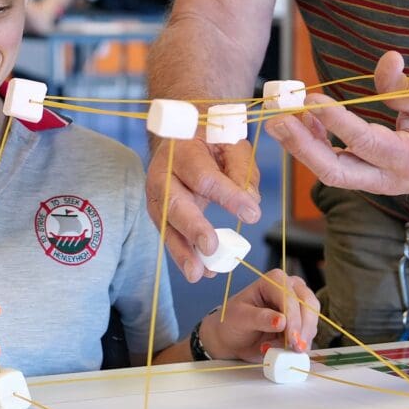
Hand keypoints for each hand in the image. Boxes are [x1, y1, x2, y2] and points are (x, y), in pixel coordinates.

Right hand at [148, 133, 261, 282]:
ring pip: (166, 225)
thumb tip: (250, 202)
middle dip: (192, 228)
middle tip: (211, 247)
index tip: (252, 214)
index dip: (228, 196)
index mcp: (182, 148)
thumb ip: (242, 170)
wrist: (182, 134)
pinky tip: (201, 271)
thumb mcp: (232, 143)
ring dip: (182, 251)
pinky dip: (184, 254)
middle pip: (174, 204)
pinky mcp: (160, 213)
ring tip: (198, 274)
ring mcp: (156, 195)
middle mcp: (162, 173)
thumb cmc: (211, 138)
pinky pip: (170, 235)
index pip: (204, 177)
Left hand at [200, 268, 320, 360]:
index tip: (292, 338)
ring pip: (312, 320)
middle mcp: (290, 288)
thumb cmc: (232, 322)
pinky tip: (283, 350)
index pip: (290, 297)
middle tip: (296, 348)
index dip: (293, 318)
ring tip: (280, 350)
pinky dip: (300, 344)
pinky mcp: (301, 321)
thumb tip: (281, 321)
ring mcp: (298, 304)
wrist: (232, 337)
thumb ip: (260, 318)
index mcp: (274, 280)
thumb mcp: (241, 318)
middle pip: (309, 305)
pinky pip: (309, 333)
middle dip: (304, 329)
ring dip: (301, 338)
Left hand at [263, 52, 408, 195]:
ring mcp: (375, 183)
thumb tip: (387, 59)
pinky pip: (336, 165)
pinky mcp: (368, 178)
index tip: (313, 98)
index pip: (364, 142)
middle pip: (335, 171)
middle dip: (302, 146)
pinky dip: (315, 145)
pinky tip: (302, 121)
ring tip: (282, 116)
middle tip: (279, 118)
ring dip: (302, 145)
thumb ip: (406, 86)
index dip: (336, 121)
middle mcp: (387, 179)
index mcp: (407, 160)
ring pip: (330, 171)